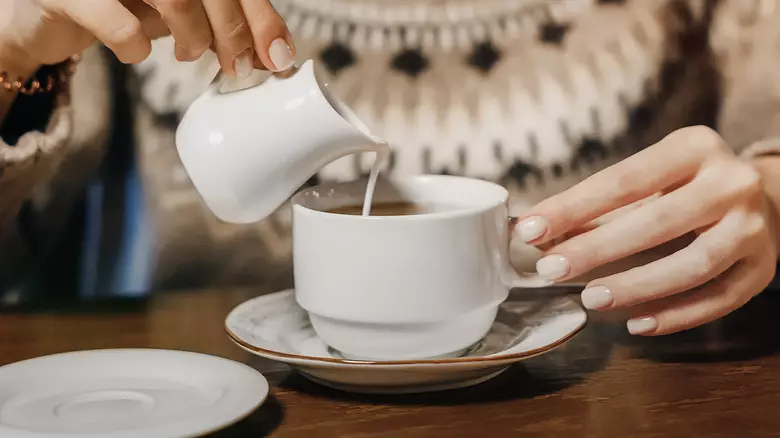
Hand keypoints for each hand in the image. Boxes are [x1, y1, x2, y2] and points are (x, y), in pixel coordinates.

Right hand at [0, 0, 292, 76]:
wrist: (51, 14)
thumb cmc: (126, 6)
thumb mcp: (184, 16)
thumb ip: (227, 29)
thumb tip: (275, 56)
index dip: (262, 18)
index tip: (278, 57)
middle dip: (233, 32)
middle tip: (236, 66)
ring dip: (192, 35)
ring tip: (190, 55)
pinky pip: (114, 17)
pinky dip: (133, 42)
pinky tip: (136, 51)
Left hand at [515, 126, 777, 334]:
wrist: (763, 199)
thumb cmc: (685, 188)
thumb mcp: (649, 181)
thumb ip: (597, 208)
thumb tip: (535, 234)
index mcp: (694, 148)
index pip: (623, 180)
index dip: (573, 207)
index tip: (530, 230)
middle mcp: (731, 183)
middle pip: (657, 221)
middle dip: (597, 249)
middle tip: (552, 269)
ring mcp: (753, 227)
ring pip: (692, 265)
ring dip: (636, 286)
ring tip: (591, 299)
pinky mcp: (761, 268)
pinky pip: (717, 299)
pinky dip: (674, 315)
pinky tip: (636, 323)